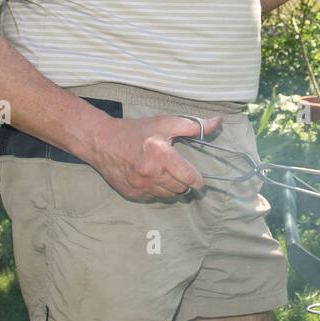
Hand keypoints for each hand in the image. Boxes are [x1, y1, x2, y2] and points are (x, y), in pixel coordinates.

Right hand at [89, 114, 221, 201]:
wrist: (102, 141)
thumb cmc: (135, 131)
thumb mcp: (165, 123)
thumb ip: (193, 126)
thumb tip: (218, 123)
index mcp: (161, 156)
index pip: (189, 177)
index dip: (198, 180)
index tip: (201, 180)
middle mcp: (151, 174)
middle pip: (180, 189)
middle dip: (184, 182)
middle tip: (182, 173)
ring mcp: (140, 186)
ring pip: (168, 196)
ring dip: (172, 188)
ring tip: (167, 174)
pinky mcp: (131, 193)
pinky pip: (153, 198)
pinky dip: (157, 191)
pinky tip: (153, 178)